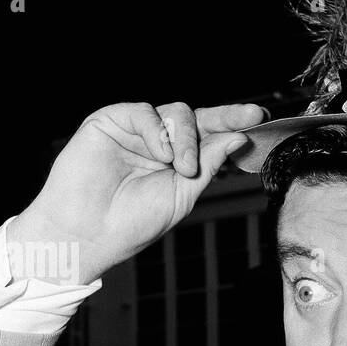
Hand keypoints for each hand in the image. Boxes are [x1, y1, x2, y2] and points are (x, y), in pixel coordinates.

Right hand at [8, 101, 264, 283]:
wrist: (88, 234)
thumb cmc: (132, 223)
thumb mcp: (183, 194)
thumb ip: (208, 164)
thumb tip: (236, 137)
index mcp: (176, 161)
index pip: (209, 135)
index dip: (232, 122)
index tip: (258, 117)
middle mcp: (157, 142)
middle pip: (197, 117)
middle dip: (224, 118)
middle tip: (244, 125)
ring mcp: (134, 131)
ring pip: (176, 112)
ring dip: (188, 138)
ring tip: (181, 167)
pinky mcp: (109, 122)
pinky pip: (144, 112)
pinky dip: (158, 131)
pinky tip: (160, 154)